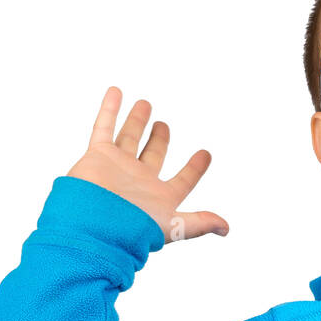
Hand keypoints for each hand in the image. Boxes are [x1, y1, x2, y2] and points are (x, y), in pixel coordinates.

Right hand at [67, 87, 228, 242]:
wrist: (93, 226)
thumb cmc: (132, 229)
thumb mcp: (174, 226)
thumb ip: (199, 223)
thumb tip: (226, 229)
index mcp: (158, 197)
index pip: (183, 181)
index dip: (195, 169)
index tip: (206, 154)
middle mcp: (138, 181)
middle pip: (152, 154)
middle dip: (158, 139)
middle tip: (163, 125)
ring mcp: (118, 166)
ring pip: (129, 137)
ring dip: (137, 121)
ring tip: (145, 104)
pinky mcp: (98, 155)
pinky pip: (103, 127)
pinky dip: (109, 108)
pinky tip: (116, 91)